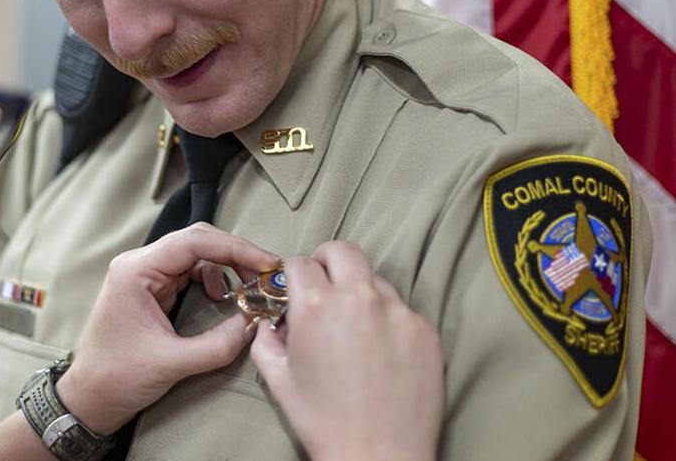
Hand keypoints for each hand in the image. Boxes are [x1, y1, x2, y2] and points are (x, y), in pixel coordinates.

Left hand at [55, 223, 278, 434]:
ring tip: (248, 290)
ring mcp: (145, 275)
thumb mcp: (173, 363)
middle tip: (266, 275)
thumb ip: (218, 344)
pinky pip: (190, 272)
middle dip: (235, 254)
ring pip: (196, 255)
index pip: (195, 241)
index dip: (236, 249)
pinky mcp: (152, 290)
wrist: (87, 399)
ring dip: (226, 267)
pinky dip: (214, 280)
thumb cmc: (117, 378)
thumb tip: (256, 324)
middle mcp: (140, 264)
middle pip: (197, 241)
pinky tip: (223, 298)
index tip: (267, 265)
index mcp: (137, 270)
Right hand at [249, 241, 443, 460]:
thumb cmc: (324, 422)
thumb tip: (270, 322)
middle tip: (323, 283)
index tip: (293, 286)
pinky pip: (402, 310)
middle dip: (327, 260)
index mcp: (316, 306)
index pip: (300, 262)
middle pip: (343, 250)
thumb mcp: (277, 378)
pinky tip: (380, 351)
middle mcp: (358, 299)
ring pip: (375, 280)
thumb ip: (266, 339)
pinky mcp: (424, 330)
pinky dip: (388, 321)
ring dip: (360, 292)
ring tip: (354, 328)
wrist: (378, 456)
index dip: (292, 274)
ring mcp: (397, 312)